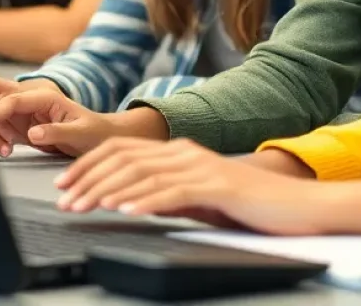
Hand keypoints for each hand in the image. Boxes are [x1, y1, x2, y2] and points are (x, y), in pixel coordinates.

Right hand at [0, 85, 116, 158]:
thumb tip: (33, 133)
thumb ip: (57, 132)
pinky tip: (5, 151)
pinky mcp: (17, 124)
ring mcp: (20, 111)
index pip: (12, 98)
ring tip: (5, 150)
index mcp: (44, 96)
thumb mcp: (80, 133)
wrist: (98, 137)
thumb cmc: (93, 132)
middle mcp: (29, 99)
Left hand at [54, 138, 331, 234]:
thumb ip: (167, 194)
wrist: (297, 204)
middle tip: (63, 199)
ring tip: (83, 206)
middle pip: (126, 158)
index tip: (65, 184)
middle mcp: (187, 152)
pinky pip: (174, 192)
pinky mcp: (218, 186)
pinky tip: (126, 210)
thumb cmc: (249, 206)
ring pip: (144, 173)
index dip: (90, 165)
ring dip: (108, 190)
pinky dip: (146, 200)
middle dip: (89, 178)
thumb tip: (130, 201)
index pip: (124, 150)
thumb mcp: (198, 198)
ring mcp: (202, 166)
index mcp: (180, 151)